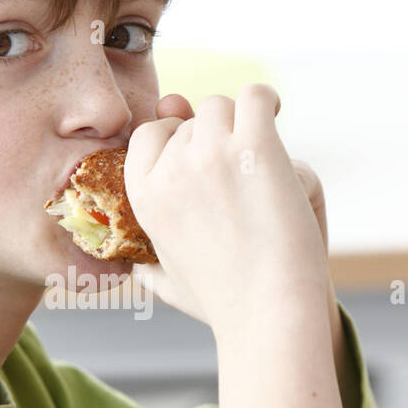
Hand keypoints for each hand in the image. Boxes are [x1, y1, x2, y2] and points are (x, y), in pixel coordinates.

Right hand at [130, 91, 330, 325]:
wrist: (268, 311)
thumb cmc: (223, 302)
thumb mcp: (166, 285)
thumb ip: (145, 266)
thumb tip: (132, 263)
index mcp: (143, 194)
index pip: (150, 133)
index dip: (176, 138)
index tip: (202, 153)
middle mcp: (170, 169)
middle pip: (191, 120)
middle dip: (215, 136)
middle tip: (241, 171)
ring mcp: (210, 154)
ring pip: (221, 106)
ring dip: (241, 121)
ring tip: (260, 151)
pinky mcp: (253, 146)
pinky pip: (255, 96)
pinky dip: (266, 101)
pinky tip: (274, 114)